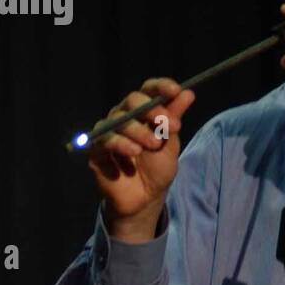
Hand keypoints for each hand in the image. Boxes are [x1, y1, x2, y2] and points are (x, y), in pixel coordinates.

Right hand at [86, 77, 195, 240]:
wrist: (146, 197)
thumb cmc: (158, 167)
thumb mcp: (171, 143)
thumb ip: (175, 119)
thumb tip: (188, 93)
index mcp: (143, 112)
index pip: (148, 89)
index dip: (160, 87)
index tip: (175, 91)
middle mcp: (124, 117)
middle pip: (132, 100)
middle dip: (152, 110)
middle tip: (168, 125)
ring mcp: (109, 131)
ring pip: (119, 119)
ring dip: (139, 130)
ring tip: (153, 145)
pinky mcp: (96, 149)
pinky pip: (105, 139)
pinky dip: (121, 144)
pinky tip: (133, 153)